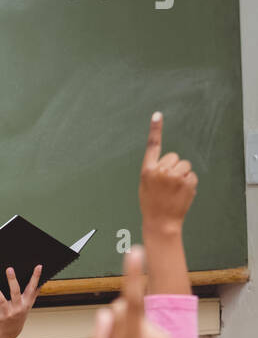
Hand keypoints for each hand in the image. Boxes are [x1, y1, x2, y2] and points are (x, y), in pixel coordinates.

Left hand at [0, 264, 41, 337]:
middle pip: (15, 292)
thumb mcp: (29, 304)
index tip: (38, 266)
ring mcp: (7, 313)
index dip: (35, 277)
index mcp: (26, 302)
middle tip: (9, 269)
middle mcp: (17, 308)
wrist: (10, 332)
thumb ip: (34, 292)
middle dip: (12, 280)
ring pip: (0, 300)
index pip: (32, 288)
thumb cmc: (20, 314)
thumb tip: (42, 279)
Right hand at [139, 112, 196, 232]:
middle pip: (174, 157)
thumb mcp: (146, 185)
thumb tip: (171, 162)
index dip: (155, 130)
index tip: (157, 115)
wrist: (161, 222)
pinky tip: (181, 194)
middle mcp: (160, 171)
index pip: (152, 146)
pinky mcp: (186, 181)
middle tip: (168, 185)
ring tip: (175, 190)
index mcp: (147, 170)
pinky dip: (189, 184)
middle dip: (174, 167)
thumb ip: (156, 171)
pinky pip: (192, 176)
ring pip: (185, 165)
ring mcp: (174, 176)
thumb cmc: (152, 204)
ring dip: (183, 175)